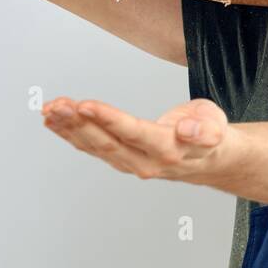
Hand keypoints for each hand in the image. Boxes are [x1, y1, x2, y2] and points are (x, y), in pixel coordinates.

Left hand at [41, 96, 230, 183]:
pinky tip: (54, 121)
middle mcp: (145, 162)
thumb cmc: (211, 138)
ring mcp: (130, 163)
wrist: (210, 160)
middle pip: (106, 142)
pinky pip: (92, 148)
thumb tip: (185, 129)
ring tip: (50, 108)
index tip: (85, 105)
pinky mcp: (121, 159)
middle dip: (78, 122)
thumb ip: (204, 130)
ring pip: (95, 146)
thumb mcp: (217, 127)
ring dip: (69, 127)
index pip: (132, 133)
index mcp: (168, 150)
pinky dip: (70, 134)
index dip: (107, 119)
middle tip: (58, 104)